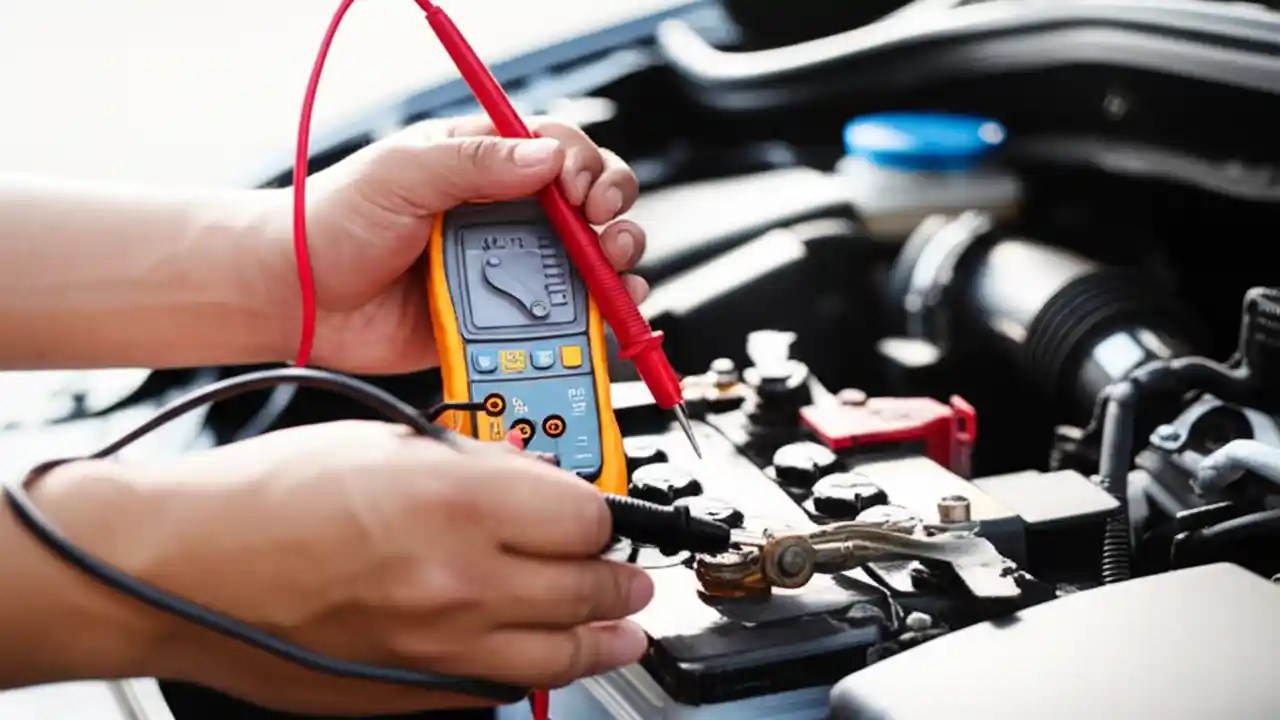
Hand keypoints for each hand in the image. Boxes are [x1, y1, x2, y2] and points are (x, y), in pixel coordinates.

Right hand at [29, 421, 653, 715]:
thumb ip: (477, 462)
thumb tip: (536, 478)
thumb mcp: (386, 443)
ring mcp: (440, 645)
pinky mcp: (413, 690)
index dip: (606, 514)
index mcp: (461, 501)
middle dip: (623, 579)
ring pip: (562, 654)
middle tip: (635, 577)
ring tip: (628, 630)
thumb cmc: (266, 496)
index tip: (608, 516)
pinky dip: (538, 673)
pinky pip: (501, 687)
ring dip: (607, 639)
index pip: (588, 517)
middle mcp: (462, 579)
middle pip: (589, 587)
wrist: (183, 567)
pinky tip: (555, 662)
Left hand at [268, 116, 647, 373]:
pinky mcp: (502, 320)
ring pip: (587, 263)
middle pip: (591, 207)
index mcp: (483, 162)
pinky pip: (560, 319)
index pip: (561, 151)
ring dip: (616, 269)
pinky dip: (592, 320)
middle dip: (615, 218)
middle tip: (607, 236)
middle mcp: (505, 213)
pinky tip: (601, 320)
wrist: (298, 301)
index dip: (587, 169)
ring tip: (614, 277)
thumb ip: (472, 161)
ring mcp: (508, 268)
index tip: (583, 195)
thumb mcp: (400, 173)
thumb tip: (546, 158)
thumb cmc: (333, 223)